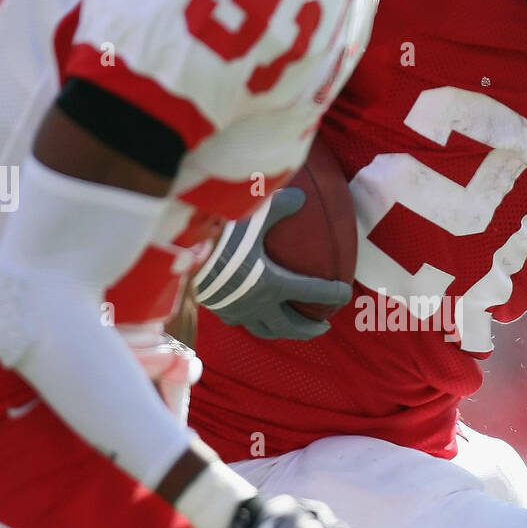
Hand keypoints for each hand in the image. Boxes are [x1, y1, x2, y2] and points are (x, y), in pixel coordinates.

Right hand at [192, 190, 351, 340]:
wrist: (181, 253)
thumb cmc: (223, 233)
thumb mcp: (256, 214)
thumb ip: (281, 205)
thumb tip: (302, 196)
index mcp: (275, 283)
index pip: (313, 293)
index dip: (333, 294)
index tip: (345, 295)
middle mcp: (259, 303)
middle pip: (291, 325)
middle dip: (310, 328)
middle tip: (324, 326)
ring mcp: (239, 310)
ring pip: (266, 330)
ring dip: (283, 331)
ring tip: (290, 328)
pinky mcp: (220, 310)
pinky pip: (242, 322)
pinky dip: (255, 322)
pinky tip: (254, 314)